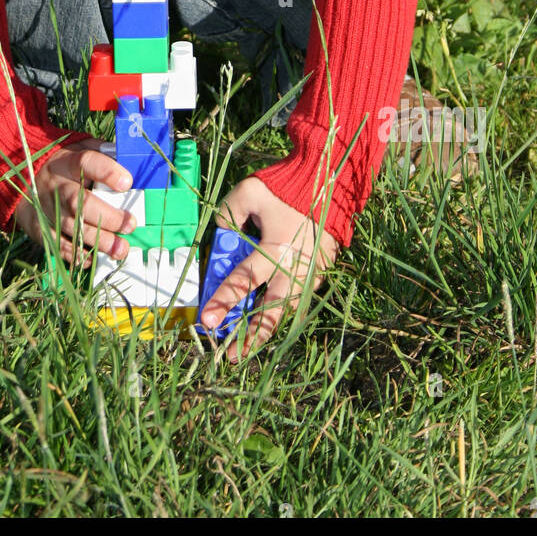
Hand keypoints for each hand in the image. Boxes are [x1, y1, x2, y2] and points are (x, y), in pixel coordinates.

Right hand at [14, 141, 137, 266]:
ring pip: (71, 226)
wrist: (22, 176)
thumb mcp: (80, 148)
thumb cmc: (63, 163)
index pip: (86, 162)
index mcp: (66, 161)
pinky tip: (91, 258)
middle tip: (130, 225)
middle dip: (108, 217)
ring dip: (98, 241)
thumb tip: (133, 162)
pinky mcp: (37, 226)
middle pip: (79, 201)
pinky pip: (55, 243)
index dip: (107, 172)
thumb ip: (104, 154)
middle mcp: (54, 184)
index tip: (127, 183)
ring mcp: (44, 207)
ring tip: (120, 249)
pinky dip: (74, 254)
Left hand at [199, 176, 339, 361]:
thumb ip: (229, 216)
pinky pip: (303, 296)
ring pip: (290, 309)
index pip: (242, 282)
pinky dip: (289, 309)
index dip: (222, 302)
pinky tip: (276, 317)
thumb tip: (221, 235)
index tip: (207, 321)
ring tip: (253, 345)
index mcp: (274, 250)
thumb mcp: (248, 193)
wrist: (329, 179)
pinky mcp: (324, 269)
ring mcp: (312, 271)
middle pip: (271, 311)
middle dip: (251, 336)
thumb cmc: (285, 186)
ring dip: (272, 327)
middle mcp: (294, 267)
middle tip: (232, 356)